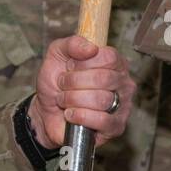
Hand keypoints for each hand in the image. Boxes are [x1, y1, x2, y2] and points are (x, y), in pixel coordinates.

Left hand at [32, 34, 133, 148]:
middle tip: (63, 85)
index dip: (83, 63)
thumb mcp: (57, 55)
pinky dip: (81, 116)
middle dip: (74, 82)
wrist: (46, 112)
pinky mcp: (116, 127)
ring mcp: (123, 106)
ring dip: (73, 100)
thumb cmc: (57, 83)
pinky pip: (102, 121)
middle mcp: (124, 83)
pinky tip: (71, 115)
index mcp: (115, 62)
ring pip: (101, 100)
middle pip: (103, 78)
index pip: (109, 57)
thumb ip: (72, 43)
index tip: (70, 67)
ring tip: (65, 100)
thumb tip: (91, 48)